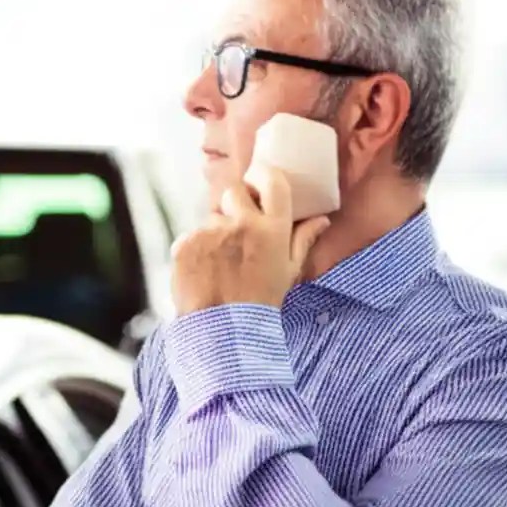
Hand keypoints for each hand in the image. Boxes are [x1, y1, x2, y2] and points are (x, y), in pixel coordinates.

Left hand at [171, 169, 329, 314]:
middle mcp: (241, 224)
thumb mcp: (289, 272)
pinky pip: (190, 236)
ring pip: (210, 217)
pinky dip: (195, 249)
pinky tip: (203, 270)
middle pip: (234, 191)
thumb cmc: (261, 302)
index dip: (265, 176)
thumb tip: (321, 219)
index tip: (260, 181)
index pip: (272, 182)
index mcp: (272, 229)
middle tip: (236, 227)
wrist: (224, 330)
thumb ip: (303, 240)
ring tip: (219, 262)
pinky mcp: (185, 242)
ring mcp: (210, 232)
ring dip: (214, 231)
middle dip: (235, 202)